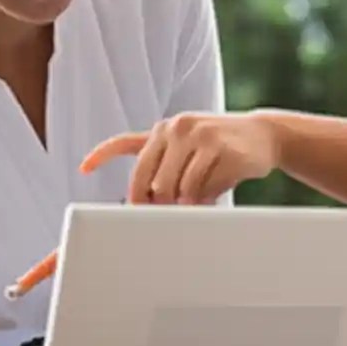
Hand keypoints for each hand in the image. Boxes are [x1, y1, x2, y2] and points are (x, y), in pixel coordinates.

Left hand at [81, 112, 278, 204]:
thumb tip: (141, 201)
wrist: (264, 135)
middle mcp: (178, 128)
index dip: (101, 156)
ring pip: (178, 189)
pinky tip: (214, 193)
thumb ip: (161, 165)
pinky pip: (205, 189)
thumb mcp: (186, 146)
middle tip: (169, 217)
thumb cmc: (218, 147)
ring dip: (186, 205)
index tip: (82, 168)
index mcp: (163, 130)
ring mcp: (201, 137)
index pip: (125, 144)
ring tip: (197, 202)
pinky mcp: (224, 151)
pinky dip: (206, 199)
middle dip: (157, 207)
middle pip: (153, 183)